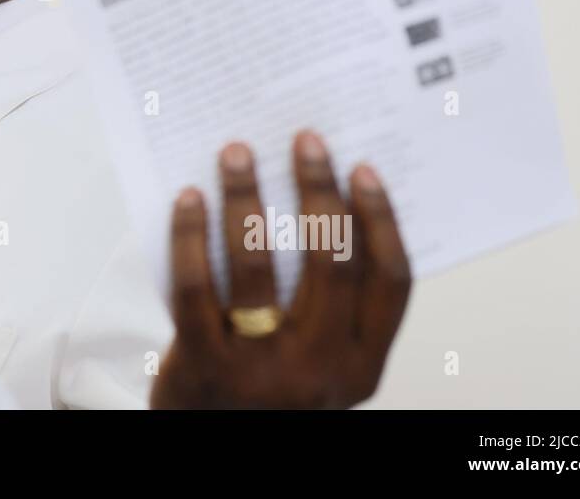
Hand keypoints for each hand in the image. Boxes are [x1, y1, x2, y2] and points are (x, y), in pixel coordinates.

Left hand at [150, 130, 410, 408]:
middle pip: (331, 263)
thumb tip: (322, 195)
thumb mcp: (318, 358)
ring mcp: (261, 371)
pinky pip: (196, 287)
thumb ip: (329, 301)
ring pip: (258, 267)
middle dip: (319, 190)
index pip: (390, 281)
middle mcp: (319, 371)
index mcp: (361, 366)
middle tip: (304, 140)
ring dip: (247, 197)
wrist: (210, 440)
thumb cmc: (267, 382)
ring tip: (236, 153)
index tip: (361, 168)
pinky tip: (189, 198)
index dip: (380, 218)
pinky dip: (191, 234)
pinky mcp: (203, 367)